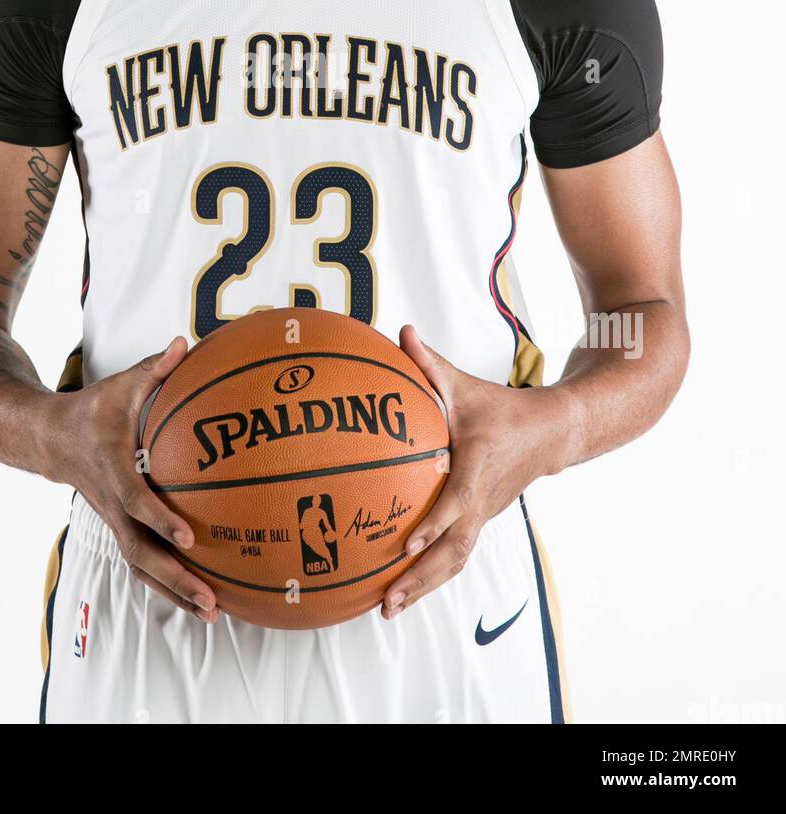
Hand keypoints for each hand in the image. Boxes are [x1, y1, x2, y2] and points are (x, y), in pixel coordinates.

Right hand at [40, 337, 219, 623]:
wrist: (48, 439)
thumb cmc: (92, 410)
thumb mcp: (120, 386)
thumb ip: (154, 369)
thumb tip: (183, 344)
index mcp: (113, 471)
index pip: (137, 503)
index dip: (161, 522)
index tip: (190, 538)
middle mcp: (112, 506)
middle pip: (140, 553)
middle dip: (174, 578)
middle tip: (210, 597)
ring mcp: (113, 522)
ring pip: (140, 568)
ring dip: (173, 592)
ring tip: (212, 612)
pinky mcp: (119, 529)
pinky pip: (142, 564)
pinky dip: (167, 585)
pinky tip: (199, 599)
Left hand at [380, 324, 568, 619]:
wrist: (551, 433)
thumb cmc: (500, 408)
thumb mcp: (464, 384)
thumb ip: (429, 363)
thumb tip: (400, 332)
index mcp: (480, 465)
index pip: (458, 500)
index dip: (436, 523)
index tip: (409, 543)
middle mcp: (484, 499)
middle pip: (455, 549)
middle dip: (421, 578)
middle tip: (387, 599)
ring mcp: (485, 516)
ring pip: (455, 561)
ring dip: (423, 587)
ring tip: (387, 608)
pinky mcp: (481, 522)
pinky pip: (456, 555)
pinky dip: (431, 577)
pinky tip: (400, 590)